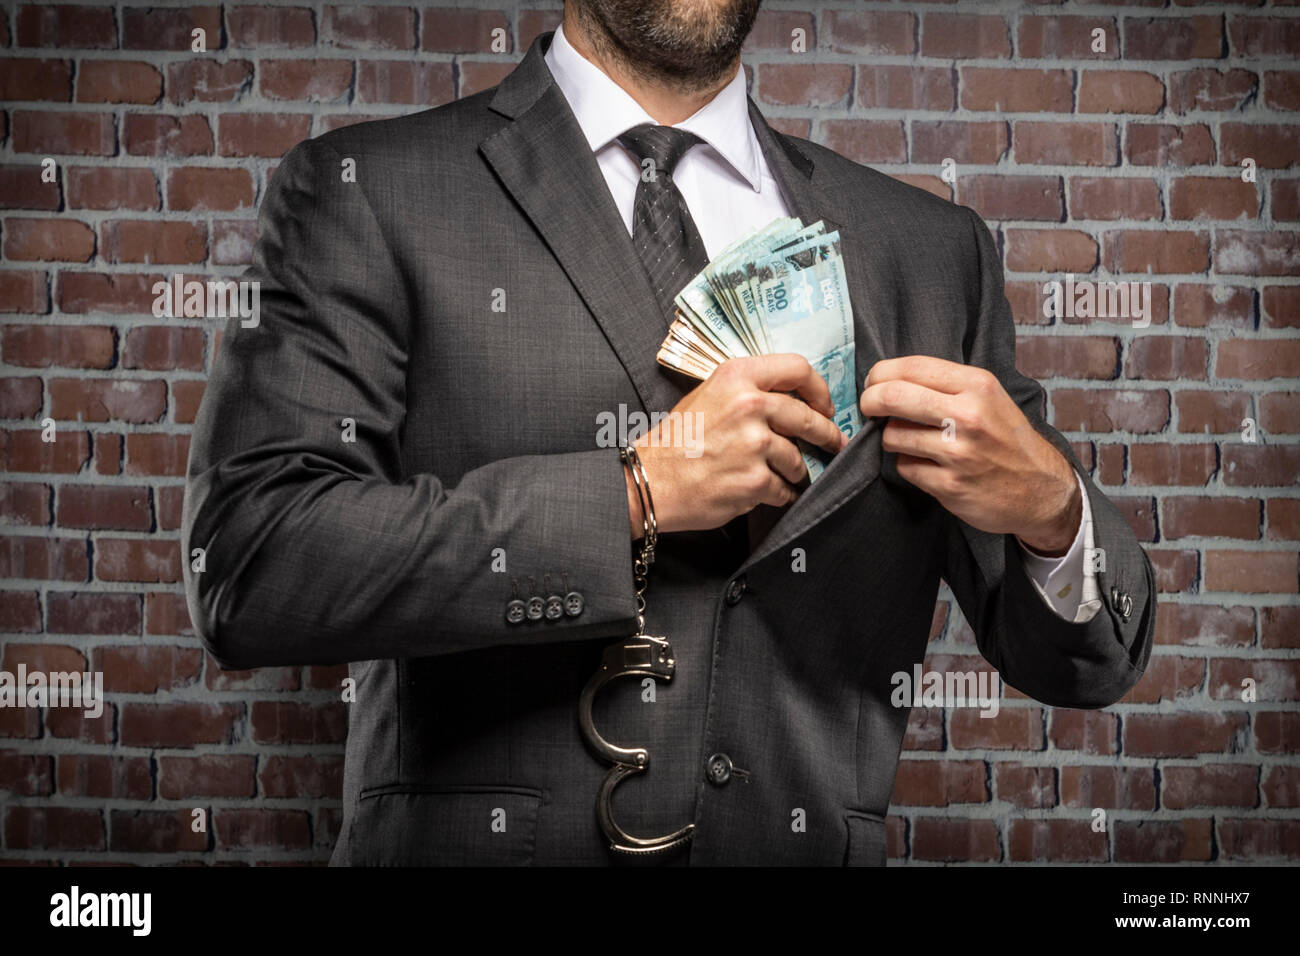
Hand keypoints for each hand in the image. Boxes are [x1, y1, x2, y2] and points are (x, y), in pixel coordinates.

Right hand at [630, 354, 847, 536]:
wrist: (649, 480)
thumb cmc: (677, 440)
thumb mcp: (708, 394)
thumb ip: (748, 390)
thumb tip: (790, 400)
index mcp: (737, 376)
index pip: (798, 368)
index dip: (819, 389)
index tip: (824, 406)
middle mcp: (749, 405)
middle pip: (807, 417)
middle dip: (826, 434)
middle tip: (833, 443)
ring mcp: (754, 444)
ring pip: (797, 458)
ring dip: (795, 471)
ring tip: (779, 475)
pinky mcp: (755, 479)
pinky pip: (784, 488)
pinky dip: (780, 494)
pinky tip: (764, 492)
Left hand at [858, 356, 1081, 554]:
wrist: (1041, 489)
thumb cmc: (1007, 439)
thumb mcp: (989, 398)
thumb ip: (946, 385)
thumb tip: (889, 379)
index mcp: (977, 386)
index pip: (912, 367)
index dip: (880, 373)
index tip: (873, 381)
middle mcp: (968, 416)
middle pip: (892, 397)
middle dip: (869, 401)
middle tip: (868, 407)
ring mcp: (958, 453)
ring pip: (892, 435)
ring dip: (892, 438)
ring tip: (910, 440)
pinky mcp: (949, 485)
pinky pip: (904, 467)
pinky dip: (908, 465)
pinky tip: (927, 465)